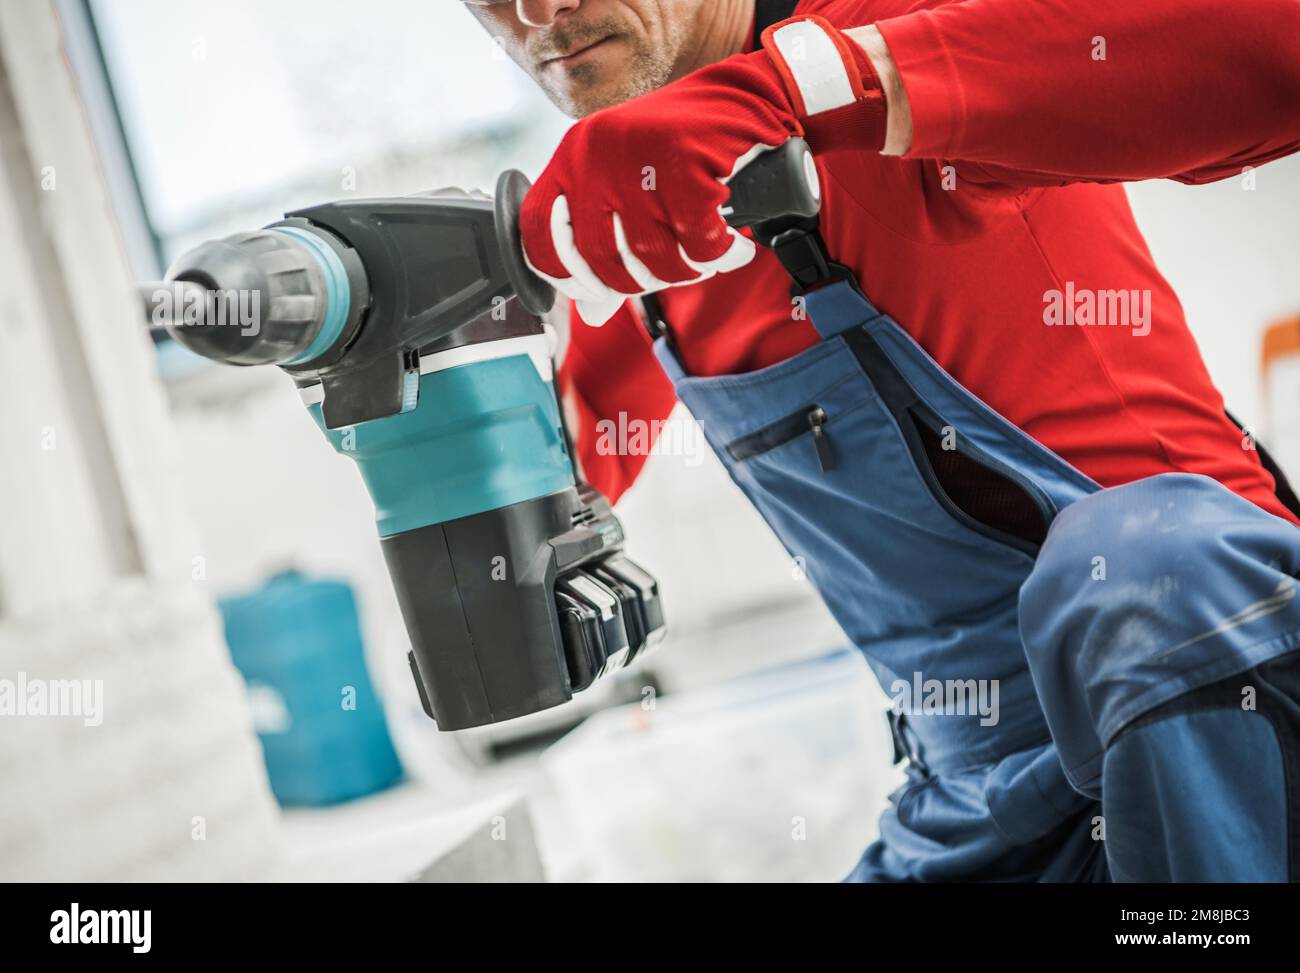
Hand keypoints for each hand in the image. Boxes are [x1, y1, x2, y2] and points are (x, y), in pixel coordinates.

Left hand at [520, 15, 886, 325]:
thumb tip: (593, 315)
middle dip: (637, 284)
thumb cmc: (685, 152)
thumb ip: (608, 249)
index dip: (563, 275)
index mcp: (572, 157)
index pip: (536, 234)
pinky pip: (697, 241)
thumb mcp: (631, 192)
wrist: (746, 100)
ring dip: (683, 273)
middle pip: (598, 258)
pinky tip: (732, 247)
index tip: (598, 291)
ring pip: (649, 255)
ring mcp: (638, 155)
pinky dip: (720, 256)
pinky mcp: (686, 161)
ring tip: (705, 261)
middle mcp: (594, 153)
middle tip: (669, 275)